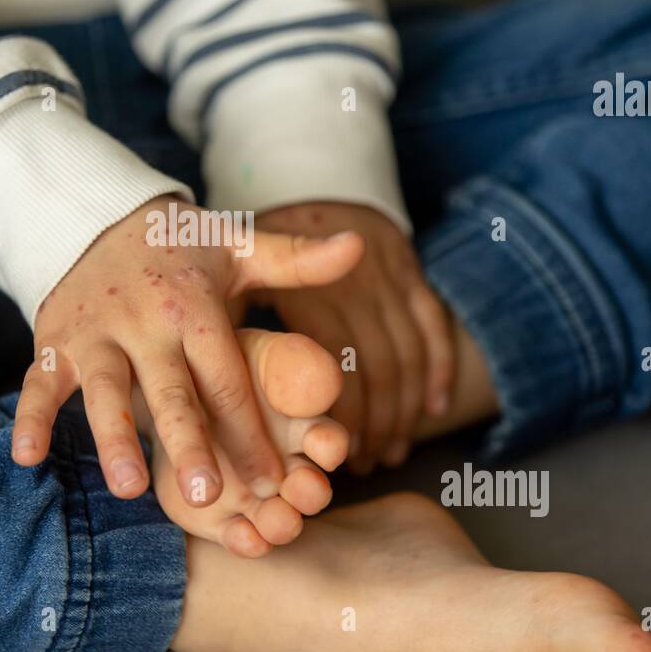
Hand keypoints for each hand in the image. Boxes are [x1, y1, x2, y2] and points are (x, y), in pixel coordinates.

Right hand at [13, 196, 363, 504]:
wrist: (98, 218)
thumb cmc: (181, 250)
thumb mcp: (238, 248)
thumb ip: (296, 260)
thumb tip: (360, 247)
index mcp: (195, 306)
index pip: (227, 374)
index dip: (250, 426)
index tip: (273, 476)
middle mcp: (145, 321)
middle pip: (171, 388)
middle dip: (189, 441)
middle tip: (210, 493)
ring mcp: (96, 333)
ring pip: (105, 391)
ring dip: (114, 438)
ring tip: (130, 487)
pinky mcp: (55, 341)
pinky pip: (39, 382)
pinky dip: (30, 417)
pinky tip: (28, 458)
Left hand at [251, 202, 454, 472]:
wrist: (303, 185)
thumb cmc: (254, 246)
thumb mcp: (231, 278)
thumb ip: (231, 326)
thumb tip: (211, 394)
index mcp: (309, 291)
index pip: (333, 367)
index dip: (339, 414)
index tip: (331, 452)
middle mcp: (354, 283)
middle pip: (376, 367)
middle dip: (374, 424)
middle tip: (360, 466)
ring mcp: (389, 274)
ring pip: (407, 352)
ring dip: (404, 408)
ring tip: (389, 452)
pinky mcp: (411, 270)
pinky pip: (433, 323)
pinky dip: (439, 367)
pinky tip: (433, 409)